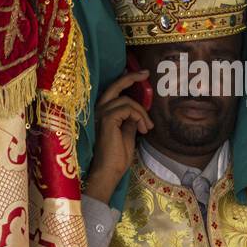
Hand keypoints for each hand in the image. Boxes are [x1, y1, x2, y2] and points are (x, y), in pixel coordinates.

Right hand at [83, 69, 152, 202]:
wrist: (108, 172)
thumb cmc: (116, 158)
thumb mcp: (127, 135)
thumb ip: (130, 121)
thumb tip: (137, 112)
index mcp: (102, 115)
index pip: (114, 92)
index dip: (126, 81)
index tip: (142, 76)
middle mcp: (98, 112)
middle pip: (115, 86)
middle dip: (131, 77)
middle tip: (146, 73)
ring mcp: (101, 114)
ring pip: (127, 101)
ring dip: (142, 113)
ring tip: (148, 127)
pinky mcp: (107, 119)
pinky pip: (128, 109)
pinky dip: (139, 117)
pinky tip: (143, 129)